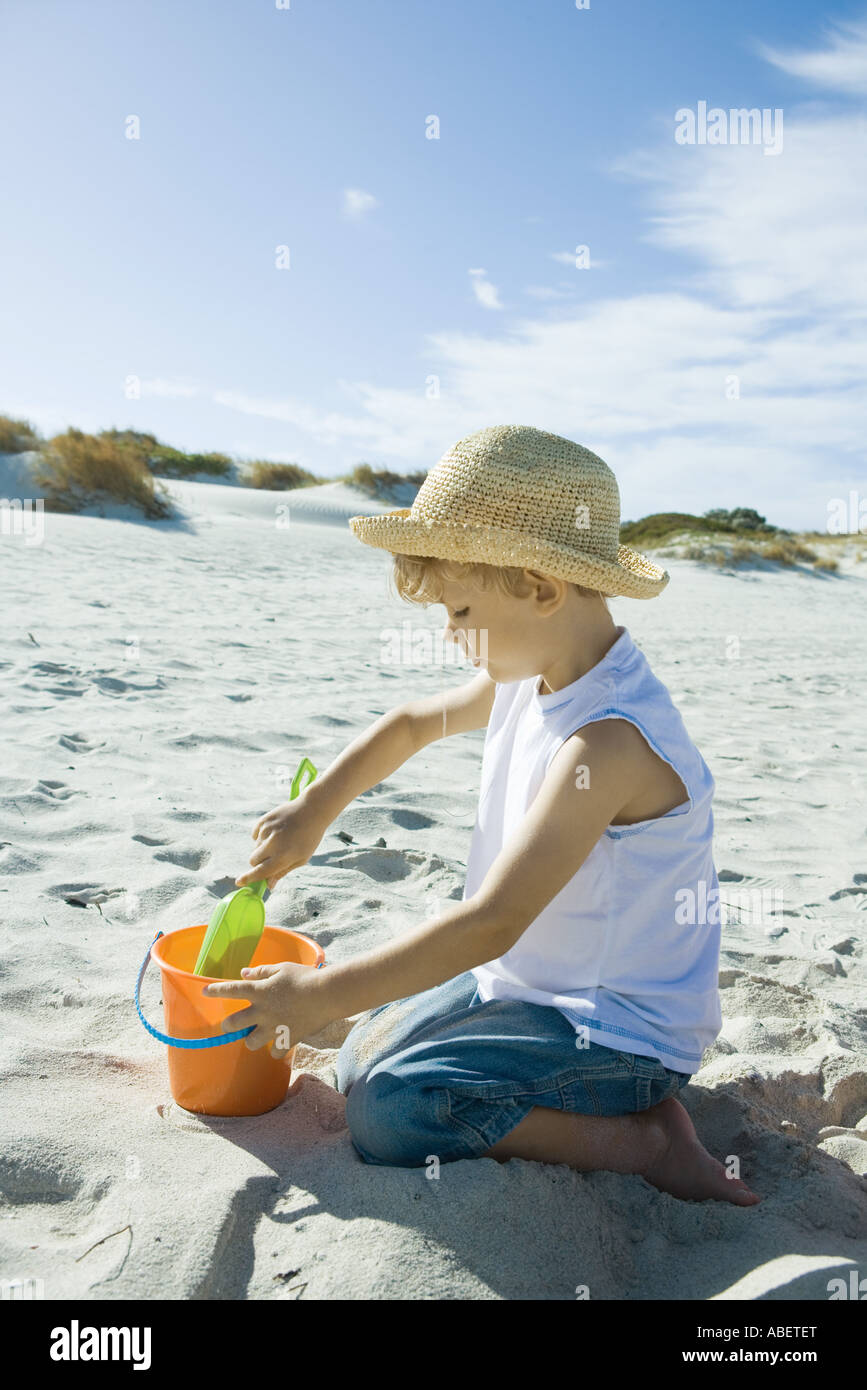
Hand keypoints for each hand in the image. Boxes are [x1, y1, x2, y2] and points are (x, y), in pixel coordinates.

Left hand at [202, 961, 334, 1055]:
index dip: (216, 991)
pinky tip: (278, 1044)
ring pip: (251, 1042)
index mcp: (259, 991)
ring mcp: (274, 1027)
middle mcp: (262, 1011)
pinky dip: (276, 1048)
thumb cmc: (305, 977)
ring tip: (257, 1035)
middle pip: (234, 1024)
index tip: (205, 992)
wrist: (326, 995)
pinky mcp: (288, 1038)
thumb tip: (245, 973)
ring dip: (251, 1039)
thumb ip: (262, 972)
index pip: (231, 990)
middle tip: (230, 1025)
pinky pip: (275, 1051)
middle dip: (228, 1026)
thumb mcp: (282, 968)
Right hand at [235, 796, 325, 889]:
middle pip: (253, 860)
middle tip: (272, 858)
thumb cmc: (309, 838)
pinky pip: (255, 834)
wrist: (312, 810)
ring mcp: (267, 831)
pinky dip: (262, 836)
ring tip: (281, 839)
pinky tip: (276, 830)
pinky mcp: (264, 820)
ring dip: (264, 848)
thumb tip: (268, 885)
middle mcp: (273, 844)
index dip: (249, 878)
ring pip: (256, 847)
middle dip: (258, 863)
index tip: (239, 882)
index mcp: (284, 856)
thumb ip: (282, 872)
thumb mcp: (301, 858)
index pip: (260, 871)